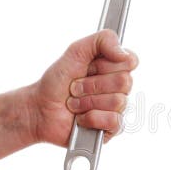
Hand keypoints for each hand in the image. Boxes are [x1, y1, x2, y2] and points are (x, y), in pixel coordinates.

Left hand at [26, 30, 137, 146]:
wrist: (40, 108)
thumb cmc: (57, 81)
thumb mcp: (76, 51)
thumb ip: (102, 40)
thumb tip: (125, 53)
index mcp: (114, 67)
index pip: (131, 61)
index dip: (108, 64)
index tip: (89, 67)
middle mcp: (118, 87)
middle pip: (124, 82)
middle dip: (93, 84)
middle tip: (76, 87)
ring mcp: (117, 109)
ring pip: (118, 102)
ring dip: (88, 102)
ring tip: (74, 103)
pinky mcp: (111, 128)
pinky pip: (114, 121)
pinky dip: (92, 118)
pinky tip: (81, 118)